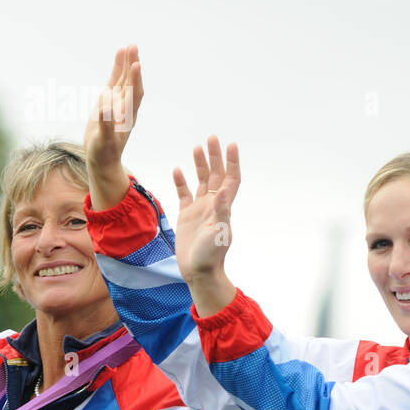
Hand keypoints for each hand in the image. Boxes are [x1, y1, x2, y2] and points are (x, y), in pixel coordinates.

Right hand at [84, 45, 144, 209]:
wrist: (102, 158)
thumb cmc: (104, 152)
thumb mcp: (104, 141)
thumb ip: (106, 125)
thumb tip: (106, 108)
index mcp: (127, 116)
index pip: (134, 94)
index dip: (135, 80)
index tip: (137, 65)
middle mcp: (126, 106)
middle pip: (132, 82)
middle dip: (133, 65)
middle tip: (133, 46)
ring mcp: (119, 102)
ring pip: (124, 79)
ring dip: (127, 63)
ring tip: (128, 46)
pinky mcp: (110, 101)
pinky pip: (115, 81)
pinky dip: (117, 68)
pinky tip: (119, 55)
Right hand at [173, 136, 239, 315]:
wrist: (198, 271)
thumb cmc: (210, 255)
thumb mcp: (218, 232)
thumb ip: (222, 211)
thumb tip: (225, 189)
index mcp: (223, 207)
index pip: (230, 179)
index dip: (232, 162)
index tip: (231, 145)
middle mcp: (213, 205)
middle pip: (216, 175)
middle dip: (215, 157)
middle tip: (212, 137)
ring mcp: (200, 209)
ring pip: (201, 181)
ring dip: (200, 165)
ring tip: (197, 147)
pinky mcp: (186, 215)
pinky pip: (184, 194)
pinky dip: (181, 182)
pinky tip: (177, 170)